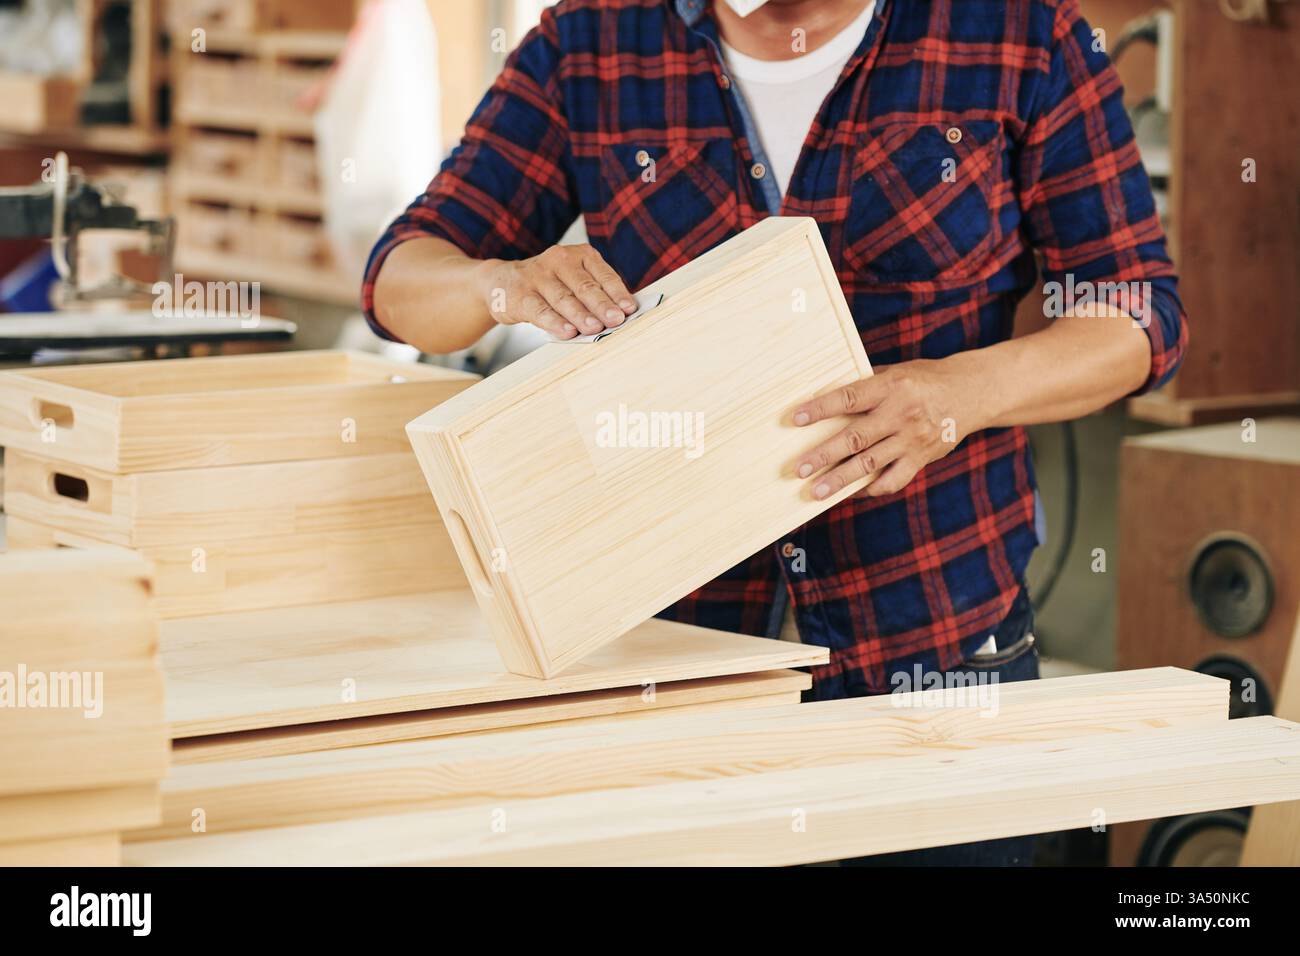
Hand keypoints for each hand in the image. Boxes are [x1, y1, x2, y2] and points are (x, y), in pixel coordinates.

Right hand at [477, 244, 637, 338]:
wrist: (502, 281)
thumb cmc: (549, 285)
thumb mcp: (573, 280)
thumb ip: (596, 294)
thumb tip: (622, 316)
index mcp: (580, 255)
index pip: (603, 275)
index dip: (617, 293)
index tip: (629, 309)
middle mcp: (559, 260)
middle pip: (585, 286)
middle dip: (602, 305)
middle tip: (616, 320)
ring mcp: (538, 276)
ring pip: (564, 299)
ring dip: (581, 315)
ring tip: (595, 329)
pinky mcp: (520, 295)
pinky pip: (540, 310)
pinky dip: (555, 322)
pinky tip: (567, 332)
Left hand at [792, 358, 985, 499]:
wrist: (972, 392)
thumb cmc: (924, 379)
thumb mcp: (896, 372)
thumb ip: (866, 385)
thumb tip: (824, 397)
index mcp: (891, 387)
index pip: (850, 398)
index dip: (821, 409)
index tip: (795, 419)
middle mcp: (902, 414)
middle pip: (856, 438)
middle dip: (824, 455)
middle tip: (799, 468)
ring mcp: (913, 439)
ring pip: (871, 463)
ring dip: (841, 480)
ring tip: (816, 492)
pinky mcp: (922, 458)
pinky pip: (894, 480)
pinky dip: (872, 488)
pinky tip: (852, 492)